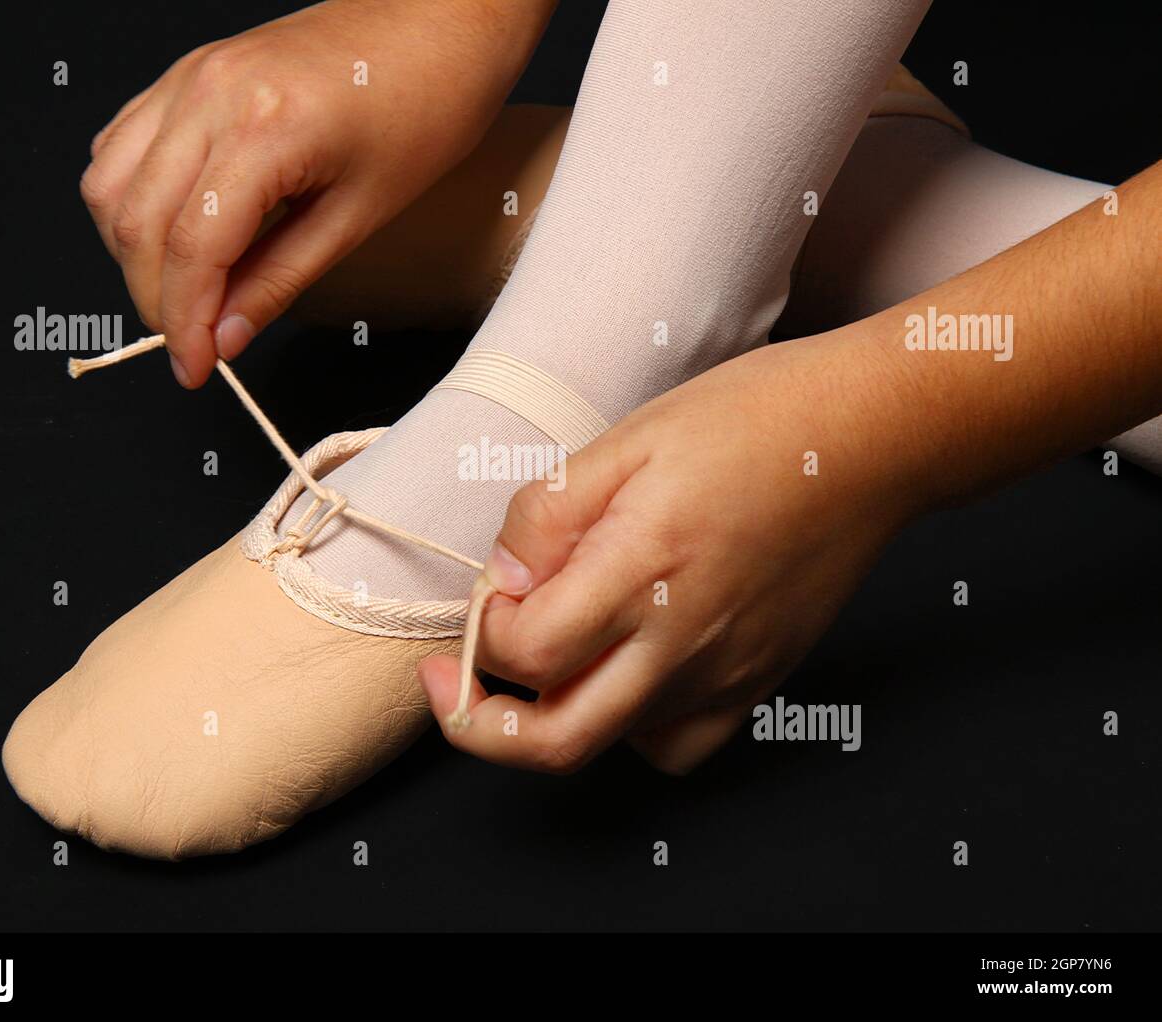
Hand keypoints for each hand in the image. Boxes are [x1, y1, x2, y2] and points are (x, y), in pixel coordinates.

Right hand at [80, 0, 553, 386]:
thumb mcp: (359, 216)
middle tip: (194, 345)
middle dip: (155, 299)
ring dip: (134, 253)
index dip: (183, 323)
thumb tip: (224, 338)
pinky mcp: (189, 71)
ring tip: (186, 295)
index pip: (190, 249)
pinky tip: (175, 233)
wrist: (438, 23)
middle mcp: (208, 93)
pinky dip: (133, 200)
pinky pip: (124, 143)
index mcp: (262, 129)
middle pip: (137, 221)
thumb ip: (279, 281)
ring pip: (111, 184)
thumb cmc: (424, 108)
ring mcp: (191, 74)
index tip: (194, 370)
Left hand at [419, 161, 1161, 775]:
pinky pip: (677, 744)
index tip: (487, 594)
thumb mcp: (629, 439)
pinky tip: (625, 674)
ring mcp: (723, 672)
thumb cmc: (751, 422)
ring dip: (555, 715)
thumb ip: (550, 514)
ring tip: (548, 661)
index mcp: (640, 570)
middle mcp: (681, 641)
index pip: (526, 652)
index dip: (483, 631)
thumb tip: (502, 578)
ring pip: (612, 744)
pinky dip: (633, 727)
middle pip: (554, 739)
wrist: (868, 439)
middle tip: (451, 681)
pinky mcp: (756, 681)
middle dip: (478, 723)